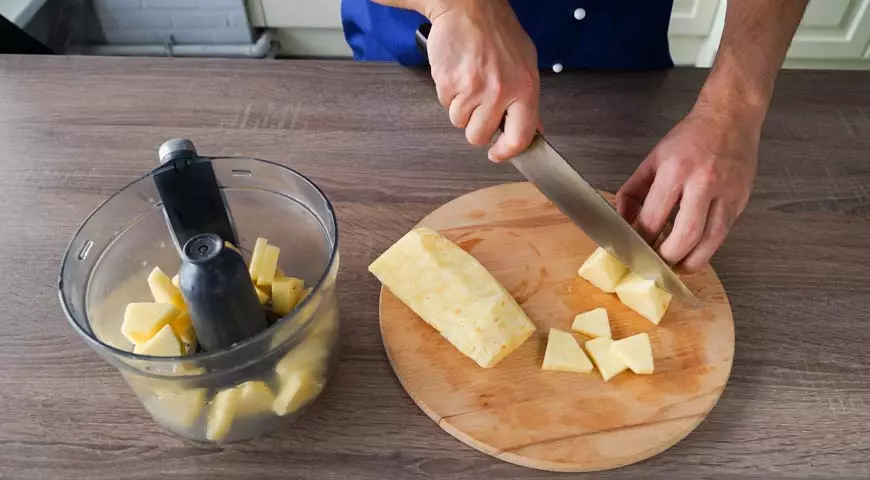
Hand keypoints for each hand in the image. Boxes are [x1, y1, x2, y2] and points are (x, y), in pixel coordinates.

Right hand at [426, 0, 539, 161]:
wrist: (469, 7)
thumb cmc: (498, 31)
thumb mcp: (525, 64)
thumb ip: (527, 100)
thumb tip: (533, 130)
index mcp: (524, 88)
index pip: (520, 137)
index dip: (506, 153)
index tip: (497, 154)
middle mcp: (499, 91)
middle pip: (478, 136)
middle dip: (475, 126)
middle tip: (478, 106)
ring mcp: (472, 88)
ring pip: (459, 122)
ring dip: (461, 107)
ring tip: (469, 80)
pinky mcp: (448, 83)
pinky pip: (444, 103)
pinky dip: (448, 92)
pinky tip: (458, 72)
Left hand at [616, 99, 760, 272]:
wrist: (731, 117)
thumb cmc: (690, 137)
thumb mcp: (652, 159)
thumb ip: (632, 192)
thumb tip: (623, 222)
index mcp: (675, 170)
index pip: (654, 218)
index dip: (641, 240)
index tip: (633, 251)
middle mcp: (703, 183)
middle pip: (684, 236)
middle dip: (667, 258)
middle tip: (655, 265)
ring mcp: (726, 194)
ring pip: (709, 243)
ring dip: (690, 262)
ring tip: (676, 267)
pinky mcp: (740, 201)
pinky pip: (722, 234)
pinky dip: (706, 249)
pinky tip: (693, 251)